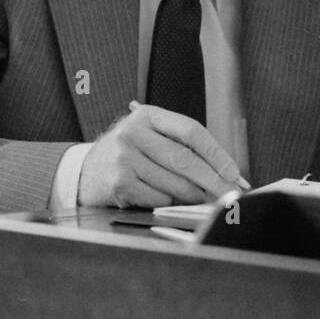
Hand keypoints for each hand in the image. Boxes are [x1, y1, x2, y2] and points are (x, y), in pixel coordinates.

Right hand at [78, 103, 243, 207]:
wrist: (86, 171)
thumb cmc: (129, 154)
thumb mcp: (151, 138)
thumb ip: (184, 148)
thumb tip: (224, 173)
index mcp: (148, 116)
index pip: (191, 130)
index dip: (216, 152)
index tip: (233, 171)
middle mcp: (134, 132)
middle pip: (185, 159)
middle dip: (213, 180)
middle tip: (230, 193)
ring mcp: (124, 157)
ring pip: (175, 182)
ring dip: (192, 195)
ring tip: (198, 198)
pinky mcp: (119, 182)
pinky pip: (159, 198)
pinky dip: (168, 202)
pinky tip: (163, 198)